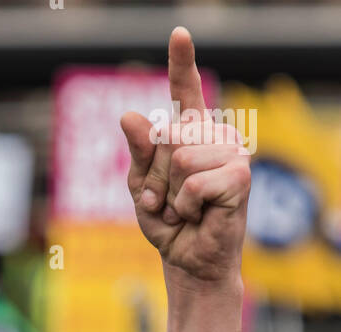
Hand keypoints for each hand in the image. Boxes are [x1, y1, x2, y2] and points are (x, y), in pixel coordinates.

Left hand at [120, 27, 249, 286]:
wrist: (188, 261)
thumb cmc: (168, 224)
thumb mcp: (142, 187)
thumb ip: (138, 153)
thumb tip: (129, 115)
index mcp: (190, 133)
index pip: (184, 91)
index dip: (181, 62)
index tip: (179, 33)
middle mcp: (214, 136)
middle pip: (168, 136)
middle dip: (156, 177)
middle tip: (171, 202)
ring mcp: (231, 152)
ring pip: (180, 158)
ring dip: (172, 195)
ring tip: (186, 210)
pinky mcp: (239, 176)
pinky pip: (192, 182)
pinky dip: (186, 206)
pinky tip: (198, 215)